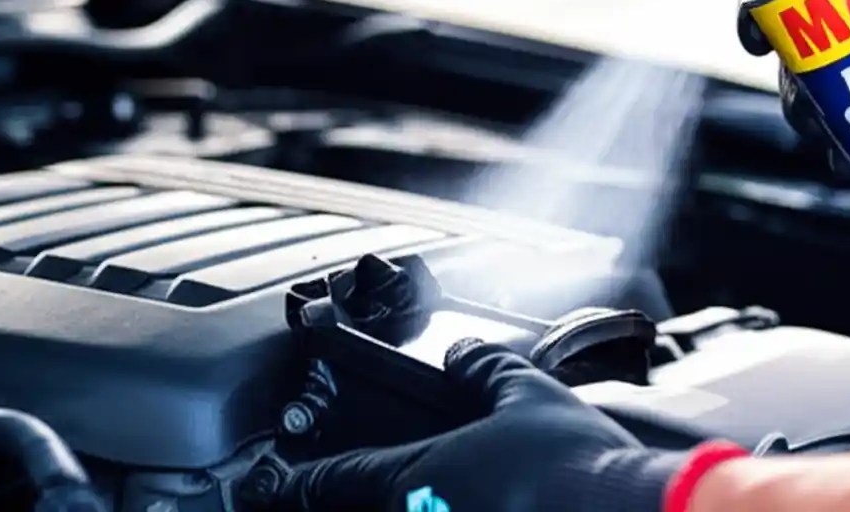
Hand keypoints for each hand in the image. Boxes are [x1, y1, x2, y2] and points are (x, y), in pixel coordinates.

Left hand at [275, 340, 689, 511]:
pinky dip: (452, 511)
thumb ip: (484, 369)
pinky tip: (489, 504)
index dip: (296, 482)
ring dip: (412, 506)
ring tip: (436, 494)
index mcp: (417, 479)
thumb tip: (463, 353)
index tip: (271, 485)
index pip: (333, 481)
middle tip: (334, 488)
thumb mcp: (527, 395)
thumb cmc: (578, 466)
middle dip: (350, 499)